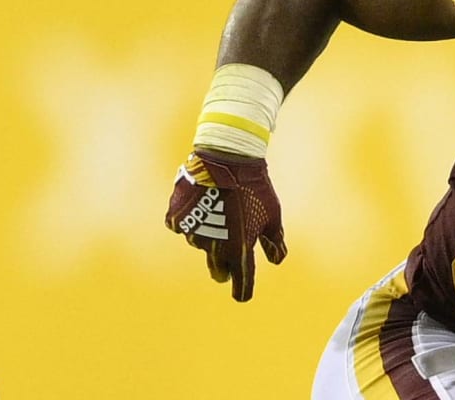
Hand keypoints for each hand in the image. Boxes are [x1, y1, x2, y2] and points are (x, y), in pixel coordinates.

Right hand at [165, 149, 286, 300]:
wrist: (228, 159)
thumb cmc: (256, 187)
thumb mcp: (272, 214)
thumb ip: (274, 241)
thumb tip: (276, 260)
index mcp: (239, 248)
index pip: (241, 282)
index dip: (242, 291)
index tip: (242, 295)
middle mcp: (214, 247)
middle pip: (218, 270)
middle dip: (224, 269)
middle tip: (228, 262)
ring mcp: (193, 233)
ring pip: (202, 244)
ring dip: (210, 235)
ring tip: (219, 212)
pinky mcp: (177, 219)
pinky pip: (184, 226)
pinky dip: (191, 219)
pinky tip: (199, 204)